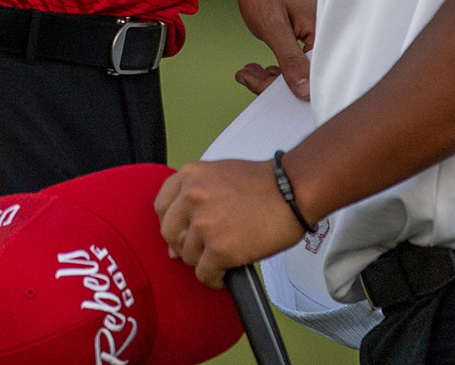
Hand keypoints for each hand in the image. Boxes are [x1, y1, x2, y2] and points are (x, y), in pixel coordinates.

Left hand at [155, 159, 303, 287]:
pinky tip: (225, 274)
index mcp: (190, 175)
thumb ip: (196, 195)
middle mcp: (192, 197)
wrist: (293, 191)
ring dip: (203, 261)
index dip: (171, 224)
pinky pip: (204, 274)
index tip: (181, 232)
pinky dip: (214, 279)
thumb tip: (180, 232)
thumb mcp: (219, 174)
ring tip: (221, 258)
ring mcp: (204, 224)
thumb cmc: (263, 184)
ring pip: (188, 256)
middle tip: (200, 250)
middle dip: (183, 245)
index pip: (161, 206)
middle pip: (169, 233)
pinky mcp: (220, 248)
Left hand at [226, 0, 315, 99]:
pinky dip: (276, 61)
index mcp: (325, 30)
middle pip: (306, 73)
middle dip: (273, 81)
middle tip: (246, 76)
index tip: (255, 84)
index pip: (313, 75)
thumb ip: (290, 59)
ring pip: (298, 66)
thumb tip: (306, 93)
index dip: (284, 87)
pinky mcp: (306, 28)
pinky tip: (256, 65)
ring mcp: (316, 29)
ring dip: (272, 73)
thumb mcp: (272, 26)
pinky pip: (295, 54)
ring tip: (246, 71)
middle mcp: (326, 31)